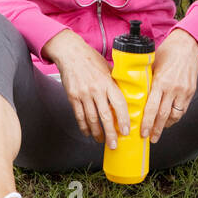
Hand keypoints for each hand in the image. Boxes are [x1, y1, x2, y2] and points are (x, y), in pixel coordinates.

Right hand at [45, 30, 130, 149]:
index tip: (126, 131)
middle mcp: (96, 89)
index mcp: (108, 82)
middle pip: (105, 116)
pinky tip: (88, 132)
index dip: (123, 120)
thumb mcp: (107, 68)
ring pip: (91, 119)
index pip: (119, 104)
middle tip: (114, 144)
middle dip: (110, 133)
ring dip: (97, 133)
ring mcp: (83, 94)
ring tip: (101, 140)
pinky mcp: (72, 96)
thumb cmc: (90, 59)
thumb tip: (126, 94)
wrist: (70, 53)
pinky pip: (79, 115)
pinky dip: (83, 126)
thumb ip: (115, 82)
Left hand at [141, 29, 197, 142]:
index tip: (142, 132)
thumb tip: (132, 93)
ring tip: (159, 131)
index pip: (152, 108)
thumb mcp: (151, 65)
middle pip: (163, 116)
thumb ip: (145, 81)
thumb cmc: (166, 53)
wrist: (186, 45)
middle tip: (150, 138)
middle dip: (156, 130)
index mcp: (160, 82)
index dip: (146, 123)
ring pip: (175, 115)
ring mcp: (183, 91)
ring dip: (166, 126)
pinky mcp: (191, 91)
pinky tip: (169, 120)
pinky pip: (183, 109)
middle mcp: (173, 89)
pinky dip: (176, 117)